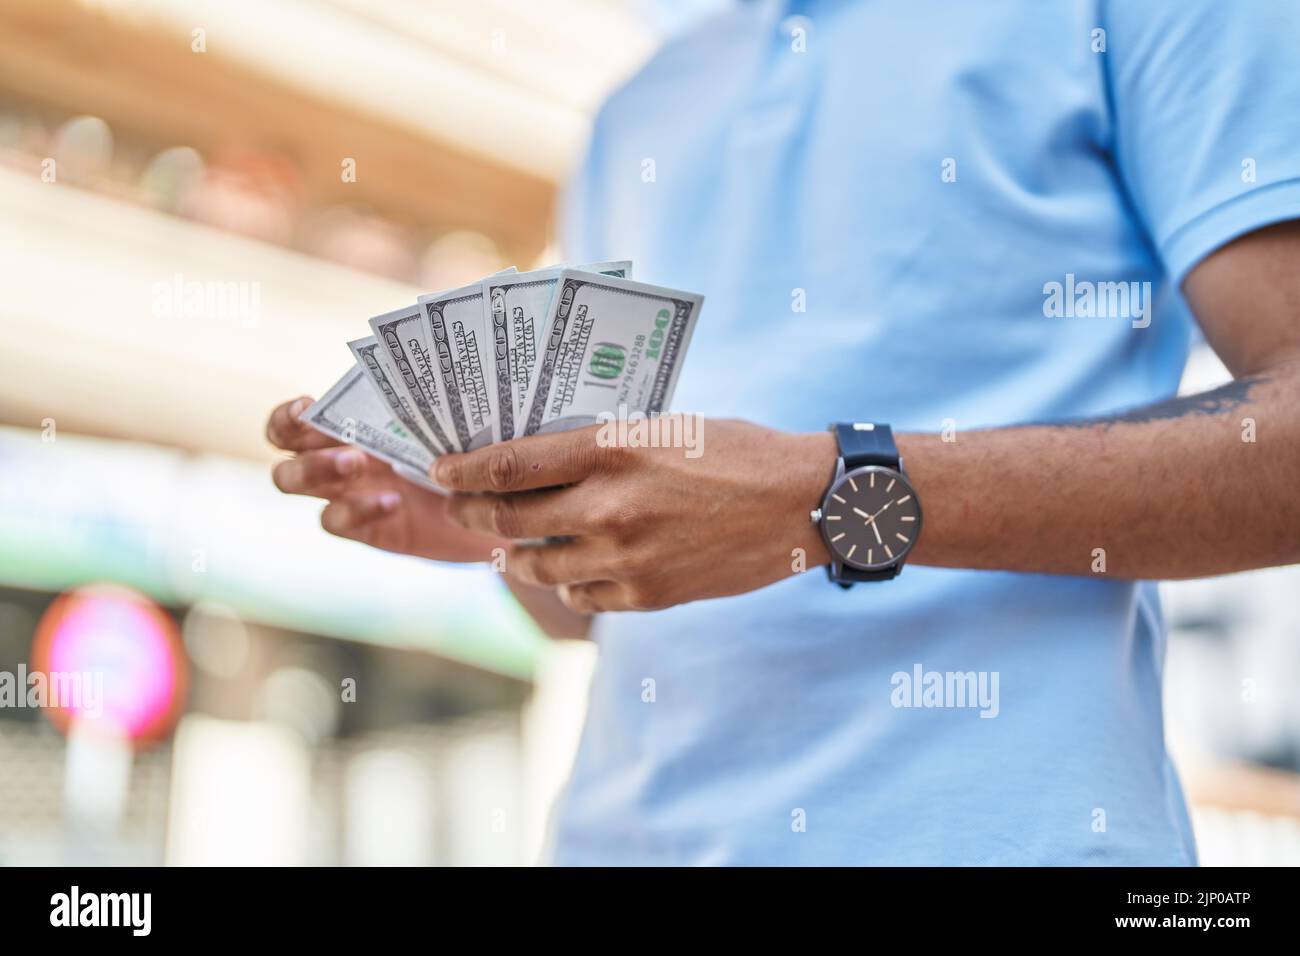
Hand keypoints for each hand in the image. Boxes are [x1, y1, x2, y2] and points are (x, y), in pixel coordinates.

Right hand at [265, 396, 503, 561]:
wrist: (491, 502)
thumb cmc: (461, 450)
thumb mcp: (440, 422)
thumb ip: (415, 400)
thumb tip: (412, 361)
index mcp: (343, 428)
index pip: (290, 421)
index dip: (288, 415)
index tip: (308, 406)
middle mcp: (333, 460)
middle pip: (283, 455)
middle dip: (305, 450)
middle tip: (350, 449)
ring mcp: (344, 494)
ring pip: (294, 485)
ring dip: (317, 472)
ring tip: (357, 464)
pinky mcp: (364, 527)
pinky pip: (334, 520)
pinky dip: (357, 509)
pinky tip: (393, 501)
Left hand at [434, 417, 835, 612]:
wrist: (802, 503)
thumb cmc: (735, 452)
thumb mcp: (662, 426)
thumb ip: (601, 445)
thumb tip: (541, 461)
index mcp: (613, 449)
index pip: (511, 463)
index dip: (464, 469)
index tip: (443, 470)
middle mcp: (610, 506)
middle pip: (509, 519)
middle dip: (473, 513)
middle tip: (461, 506)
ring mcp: (627, 557)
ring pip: (537, 565)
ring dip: (513, 553)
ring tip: (509, 543)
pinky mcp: (648, 594)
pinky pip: (581, 596)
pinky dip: (566, 582)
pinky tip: (571, 569)